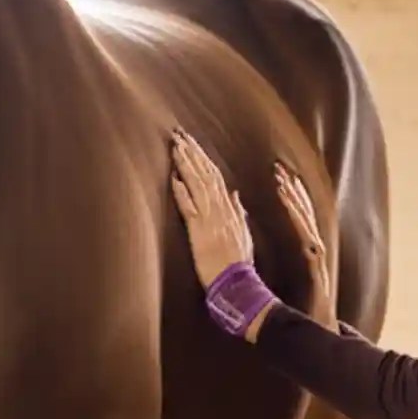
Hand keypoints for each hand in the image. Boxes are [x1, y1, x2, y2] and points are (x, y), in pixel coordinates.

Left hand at [170, 128, 254, 288]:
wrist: (236, 283)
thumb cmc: (239, 262)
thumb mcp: (243, 233)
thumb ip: (237, 211)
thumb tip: (234, 194)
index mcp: (229, 209)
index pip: (215, 177)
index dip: (203, 159)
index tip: (193, 144)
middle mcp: (220, 210)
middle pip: (205, 175)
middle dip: (193, 154)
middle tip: (180, 135)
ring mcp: (209, 219)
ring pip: (197, 185)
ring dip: (186, 165)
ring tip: (176, 147)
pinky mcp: (199, 231)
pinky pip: (189, 208)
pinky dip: (182, 192)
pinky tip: (174, 177)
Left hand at [274, 162, 336, 330]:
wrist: (318, 338)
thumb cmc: (302, 313)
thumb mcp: (291, 284)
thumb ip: (287, 266)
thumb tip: (274, 254)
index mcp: (307, 253)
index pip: (299, 219)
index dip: (291, 198)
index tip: (280, 179)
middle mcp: (314, 251)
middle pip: (305, 214)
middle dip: (294, 191)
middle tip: (281, 169)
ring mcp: (318, 257)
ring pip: (307, 221)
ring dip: (295, 200)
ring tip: (283, 181)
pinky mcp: (317, 266)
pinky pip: (307, 237)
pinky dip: (299, 220)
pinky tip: (290, 208)